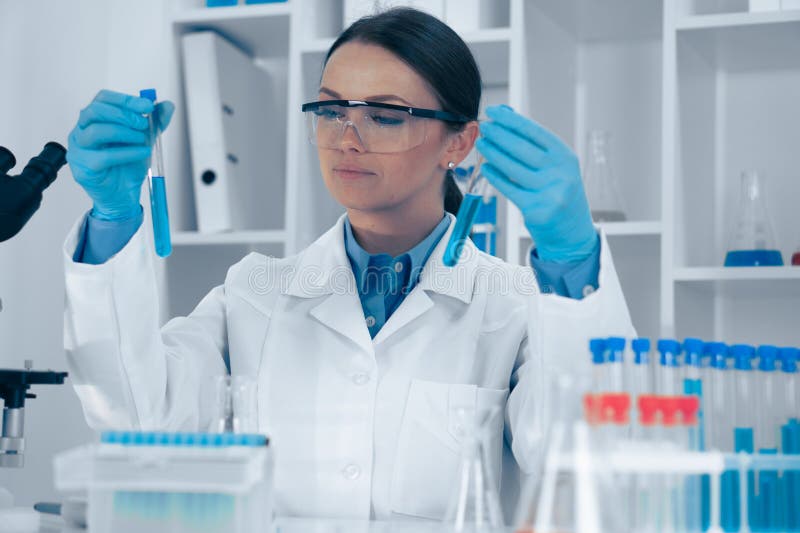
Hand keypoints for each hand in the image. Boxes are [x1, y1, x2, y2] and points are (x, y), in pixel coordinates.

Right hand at [67, 90, 173, 220]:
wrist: (124, 195)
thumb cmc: (128, 165)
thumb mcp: (145, 140)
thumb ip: (155, 123)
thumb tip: (167, 105)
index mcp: (93, 120)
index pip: (103, 99)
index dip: (126, 100)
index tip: (148, 106)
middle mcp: (81, 131)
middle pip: (95, 111)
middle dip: (123, 114)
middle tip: (144, 123)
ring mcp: (78, 150)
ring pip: (96, 131)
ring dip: (124, 132)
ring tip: (143, 140)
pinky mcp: (83, 168)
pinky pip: (103, 156)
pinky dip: (127, 153)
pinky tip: (143, 153)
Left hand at [476, 105, 596, 262]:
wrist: (572, 231)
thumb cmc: (558, 191)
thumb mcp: (556, 167)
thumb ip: (534, 145)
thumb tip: (507, 117)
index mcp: (566, 157)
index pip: (535, 133)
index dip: (512, 120)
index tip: (494, 112)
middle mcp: (560, 173)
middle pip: (522, 149)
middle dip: (499, 135)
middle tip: (483, 127)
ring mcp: (549, 192)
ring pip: (513, 168)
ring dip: (493, 154)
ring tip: (481, 144)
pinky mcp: (536, 210)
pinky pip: (509, 189)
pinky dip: (496, 177)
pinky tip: (486, 168)